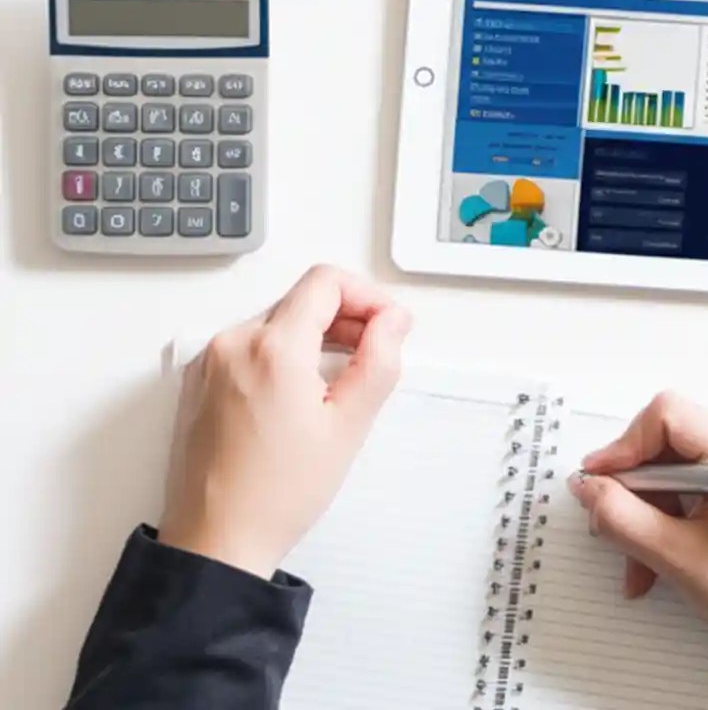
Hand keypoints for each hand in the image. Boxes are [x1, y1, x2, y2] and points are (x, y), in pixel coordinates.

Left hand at [159, 266, 411, 578]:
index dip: (368, 296)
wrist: (217, 540)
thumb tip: (392, 322)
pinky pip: (249, 348)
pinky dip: (283, 356)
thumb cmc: (276, 494)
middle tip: (376, 352)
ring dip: (315, 337)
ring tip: (341, 380)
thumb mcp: (349, 426)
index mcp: (272, 348)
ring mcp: (210, 362)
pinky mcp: (199, 382)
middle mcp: (232, 343)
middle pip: (301, 300)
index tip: (388, 324)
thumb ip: (379, 361)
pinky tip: (303, 395)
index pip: (326, 282)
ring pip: (276, 323)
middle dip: (346, 318)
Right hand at [569, 393, 707, 680]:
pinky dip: (676, 523)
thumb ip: (622, 516)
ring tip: (641, 567)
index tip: (599, 482)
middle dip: (636, 492)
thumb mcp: (679, 558)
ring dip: (652, 517)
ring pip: (682, 475)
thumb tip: (588, 486)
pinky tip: (663, 562)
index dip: (624, 446)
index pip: (669, 415)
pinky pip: (702, 493)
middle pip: (671, 446)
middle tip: (613, 529)